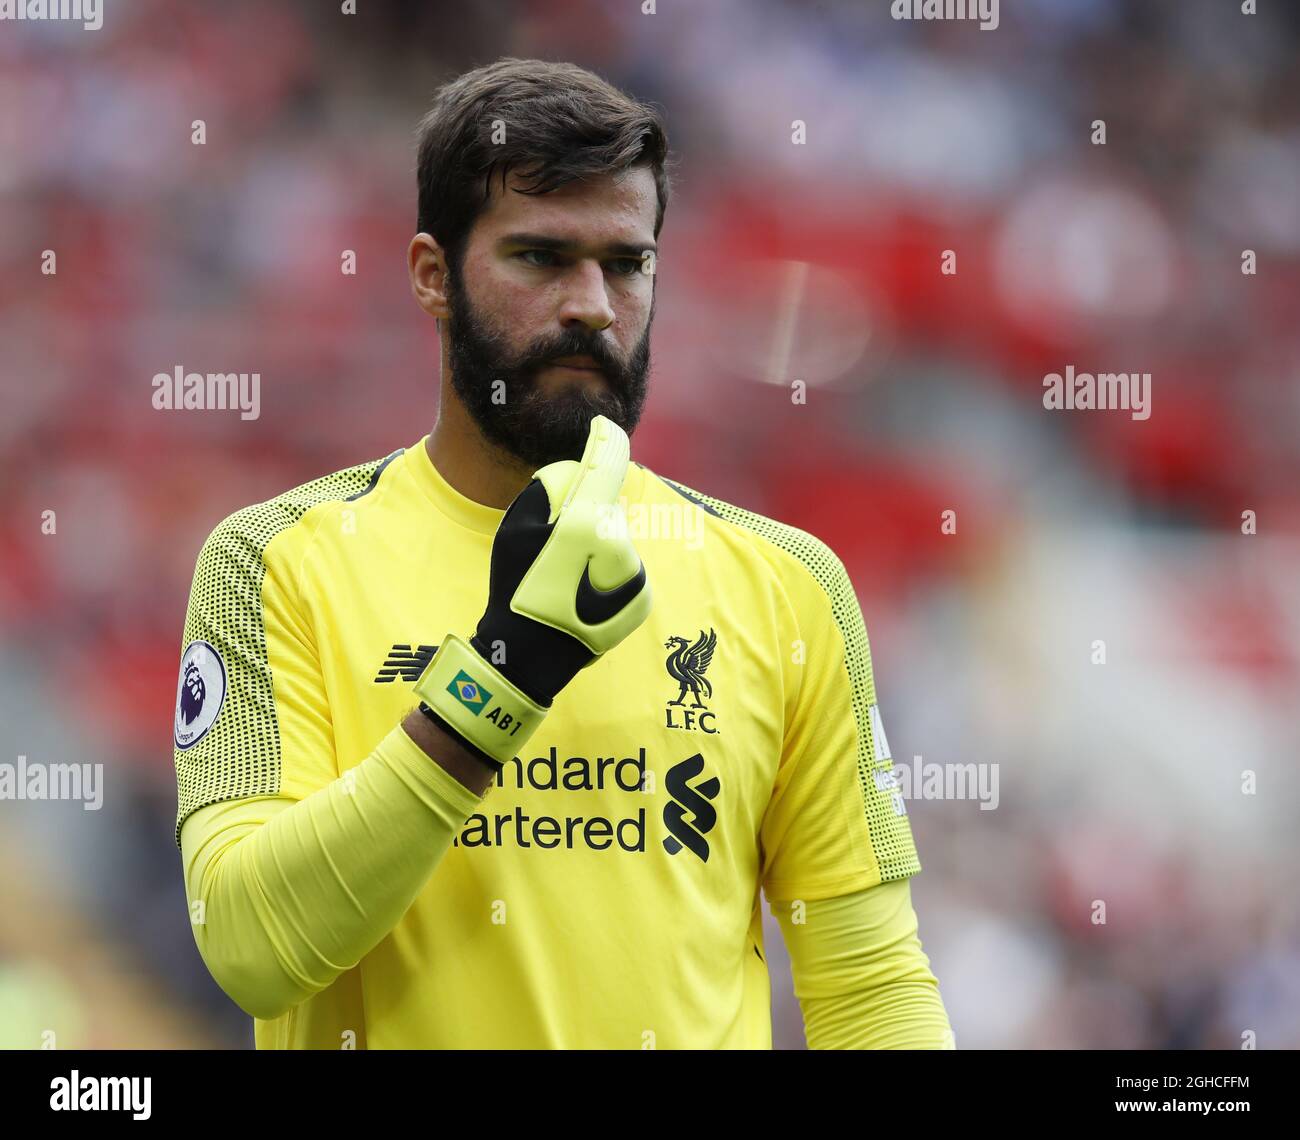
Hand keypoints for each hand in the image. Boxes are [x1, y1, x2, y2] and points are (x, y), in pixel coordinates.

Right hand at [414, 415, 651, 765]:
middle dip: (587, 512)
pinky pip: (625, 567)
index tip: (605, 427)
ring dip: (598, 545)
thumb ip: (549, 491)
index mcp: (585, 525)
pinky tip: (583, 594)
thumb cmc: (514, 588)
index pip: (608, 464)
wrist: (528, 656)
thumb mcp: (514, 530)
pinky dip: (608, 571)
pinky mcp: (643, 597)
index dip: (607, 439)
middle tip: (556, 545)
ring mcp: (635, 574)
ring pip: (617, 539)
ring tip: (567, 578)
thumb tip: (580, 473)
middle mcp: (619, 545)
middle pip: (608, 507)